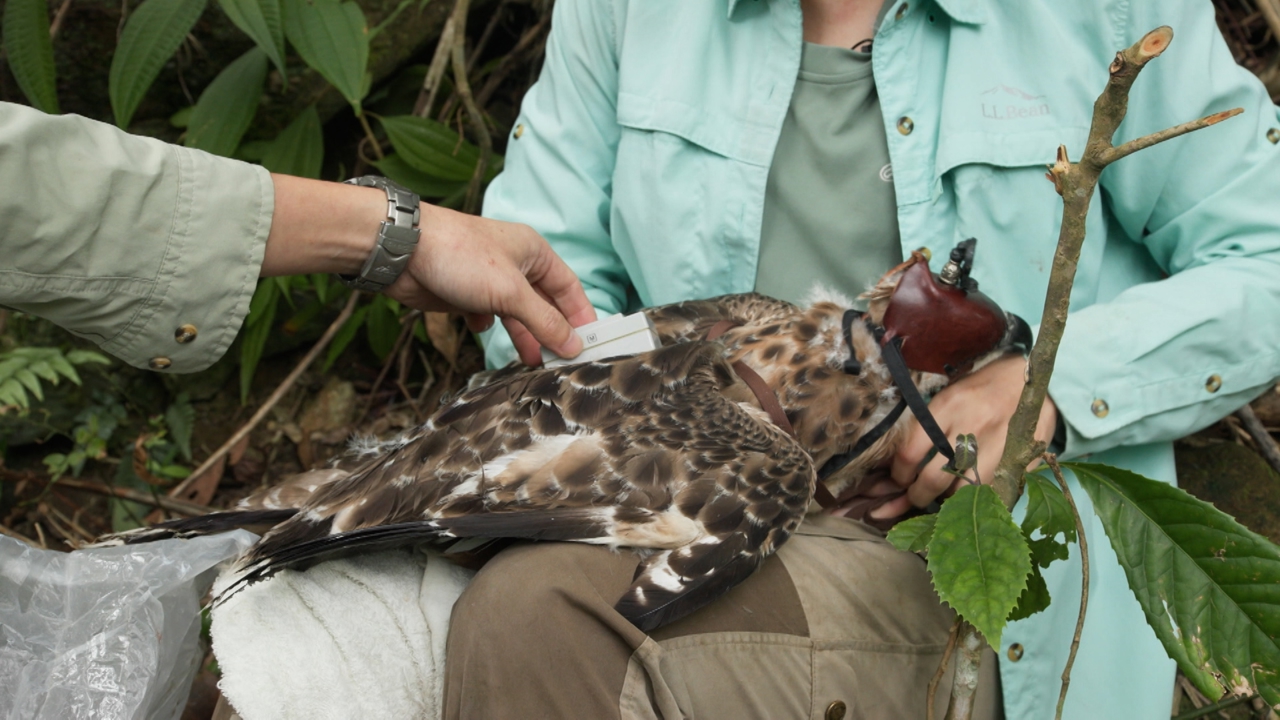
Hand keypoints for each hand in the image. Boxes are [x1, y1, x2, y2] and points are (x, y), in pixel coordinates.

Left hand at [262, 175, 596, 364]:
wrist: (403, 251)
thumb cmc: (460, 257)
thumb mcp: (511, 293)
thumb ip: (544, 321)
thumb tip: (574, 345)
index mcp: (533, 252)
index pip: (569, 287)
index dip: (581, 315)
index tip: (592, 344)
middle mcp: (514, 264)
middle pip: (543, 303)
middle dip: (552, 331)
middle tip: (562, 361)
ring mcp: (488, 279)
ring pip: (515, 313)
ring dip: (524, 336)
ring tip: (532, 362)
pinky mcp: (464, 293)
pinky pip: (486, 314)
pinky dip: (489, 326)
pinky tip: (484, 332)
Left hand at [877, 355, 1056, 518]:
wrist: (1028, 379)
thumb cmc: (980, 387)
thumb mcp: (948, 395)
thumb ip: (927, 427)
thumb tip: (900, 463)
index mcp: (948, 406)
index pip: (910, 452)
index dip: (899, 474)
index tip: (898, 479)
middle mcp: (971, 427)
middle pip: (933, 480)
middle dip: (917, 496)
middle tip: (915, 497)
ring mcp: (998, 447)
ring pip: (962, 492)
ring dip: (947, 500)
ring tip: (943, 495)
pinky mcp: (1018, 460)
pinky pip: (991, 493)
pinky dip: (976, 498)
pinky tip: (970, 496)